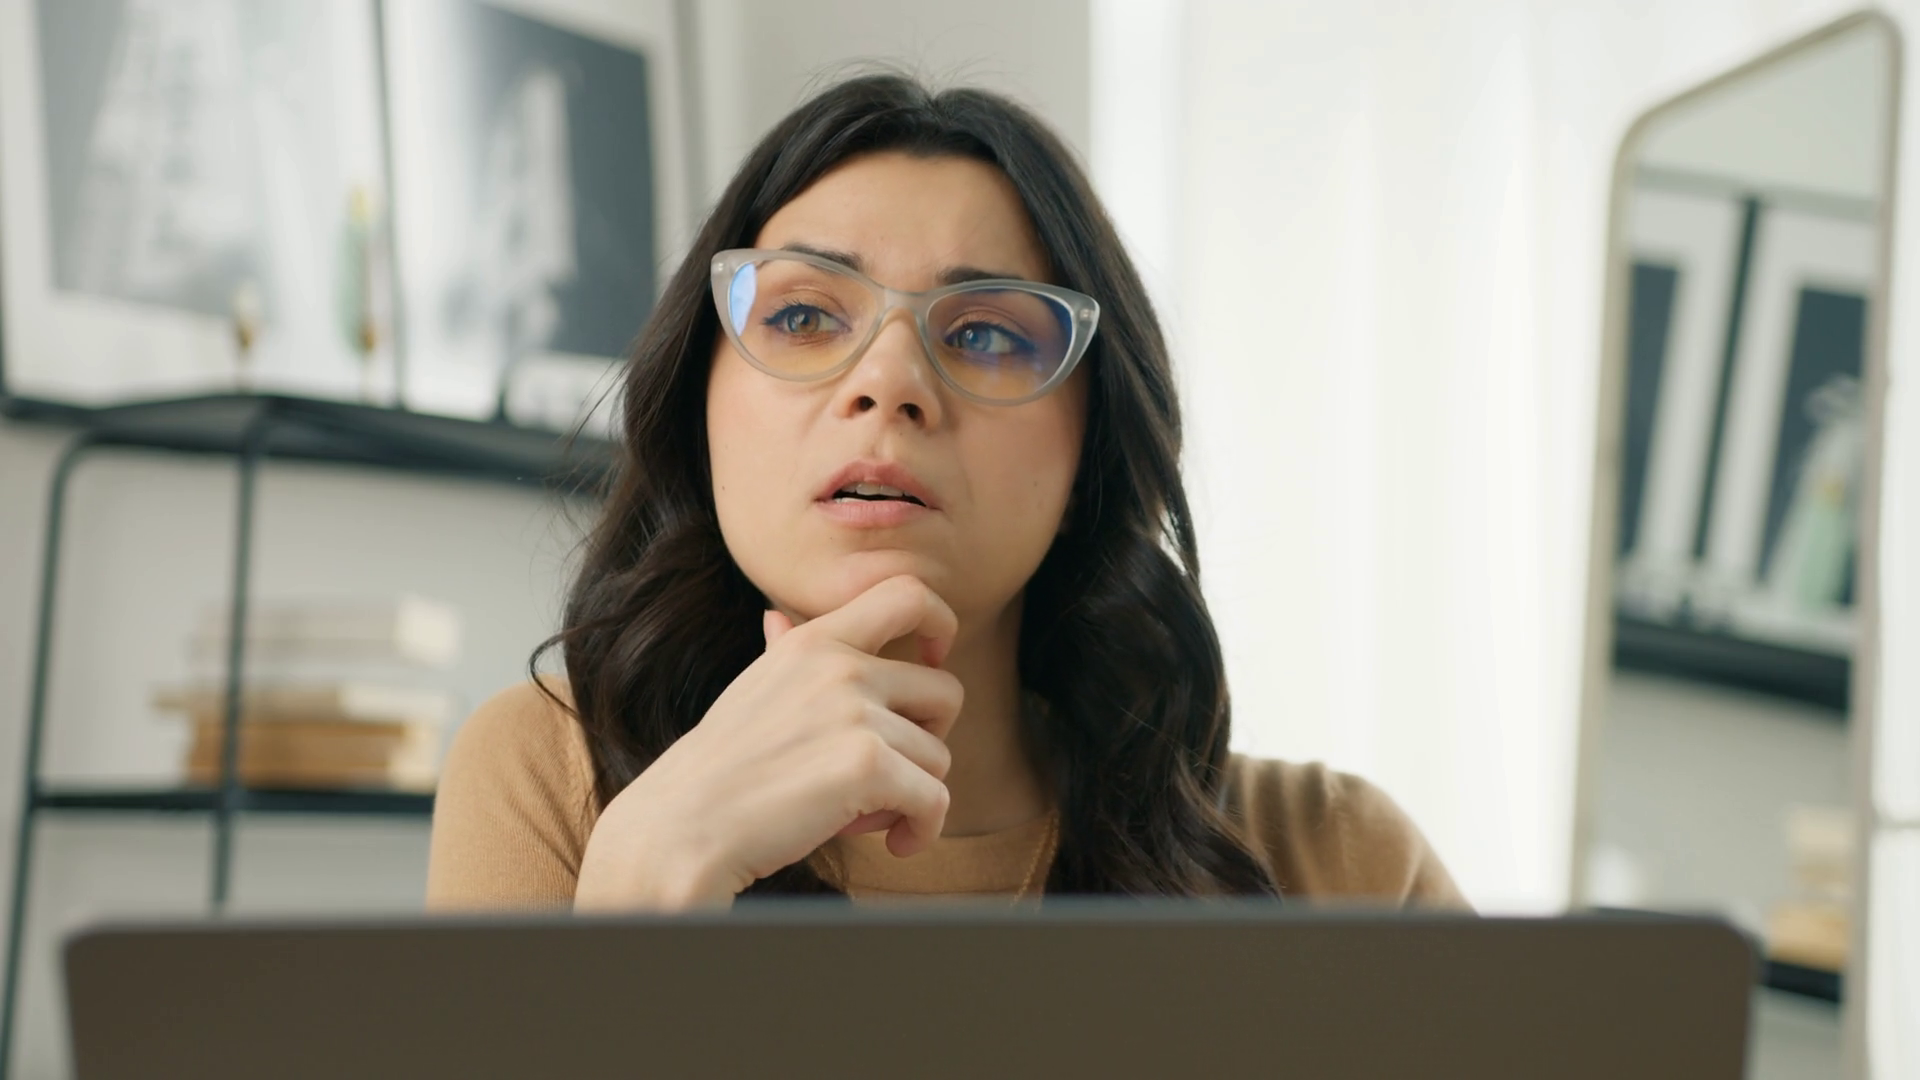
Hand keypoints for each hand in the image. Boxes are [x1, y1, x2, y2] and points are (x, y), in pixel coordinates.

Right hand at [574, 575, 962, 910]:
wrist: (680, 830)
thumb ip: (782, 653)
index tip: (932, 666)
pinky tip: (895, 843)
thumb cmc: (718, 770)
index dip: (941, 627)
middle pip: (945, 692)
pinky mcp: (866, 766)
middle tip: (891, 774)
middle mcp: (839, 667)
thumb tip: (778, 620)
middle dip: (929, 739)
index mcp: (814, 642)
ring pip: (938, 757)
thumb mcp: (751, 691)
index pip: (909, 594)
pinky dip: (923, 830)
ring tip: (863, 814)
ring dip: (913, 795)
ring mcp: (854, 714)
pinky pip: (935, 800)